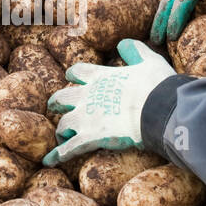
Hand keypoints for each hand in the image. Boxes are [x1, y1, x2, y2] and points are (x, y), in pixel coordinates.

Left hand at [42, 39, 174, 165]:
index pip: (77, 71)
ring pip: (63, 124)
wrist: (157, 109)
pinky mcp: (89, 138)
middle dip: (57, 102)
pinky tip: (48, 161)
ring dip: (61, 129)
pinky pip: (68, 149)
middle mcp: (86, 96)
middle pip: (61, 98)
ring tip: (62, 135)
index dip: (74, 75)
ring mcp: (85, 118)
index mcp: (99, 77)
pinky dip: (57, 155)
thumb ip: (134, 50)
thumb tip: (124, 44)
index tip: (72, 77)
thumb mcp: (148, 60)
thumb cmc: (155, 85)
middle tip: (56, 106)